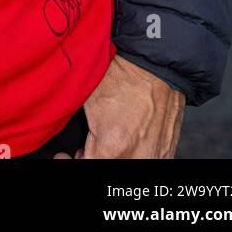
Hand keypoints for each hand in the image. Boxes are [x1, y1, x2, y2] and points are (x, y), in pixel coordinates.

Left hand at [54, 55, 184, 158]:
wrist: (156, 64)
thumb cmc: (124, 75)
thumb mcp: (87, 99)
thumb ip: (78, 130)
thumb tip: (69, 147)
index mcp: (113, 146)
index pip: (87, 167)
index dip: (72, 161)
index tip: (65, 156)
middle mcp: (136, 157)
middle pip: (105, 167)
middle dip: (92, 158)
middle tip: (84, 149)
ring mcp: (154, 157)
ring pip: (125, 167)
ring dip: (112, 159)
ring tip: (106, 142)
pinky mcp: (166, 153)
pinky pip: (143, 161)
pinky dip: (132, 156)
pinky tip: (125, 142)